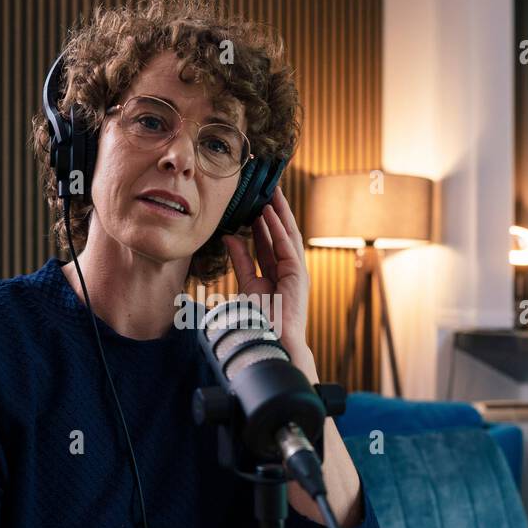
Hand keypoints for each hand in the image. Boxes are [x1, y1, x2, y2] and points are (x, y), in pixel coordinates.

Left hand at [223, 186, 311, 366]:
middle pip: (281, 233)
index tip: (254, 202)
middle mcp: (289, 268)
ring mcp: (296, 270)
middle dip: (274, 210)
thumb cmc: (262, 319)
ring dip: (279, 212)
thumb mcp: (247, 283)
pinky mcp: (298, 274)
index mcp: (277, 272)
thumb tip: (229, 237)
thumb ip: (241, 260)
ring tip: (271, 190)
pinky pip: (286, 245)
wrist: (272, 340)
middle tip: (267, 188)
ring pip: (287, 234)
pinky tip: (268, 212)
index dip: (262, 221)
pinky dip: (277, 228)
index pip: (268, 241)